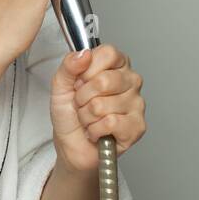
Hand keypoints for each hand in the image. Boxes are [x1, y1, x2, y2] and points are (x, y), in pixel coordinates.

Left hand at [49, 45, 146, 173]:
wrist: (71, 146)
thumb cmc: (70, 115)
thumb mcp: (60, 85)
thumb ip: (69, 65)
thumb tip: (84, 54)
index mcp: (116, 65)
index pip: (108, 53)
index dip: (88, 70)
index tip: (80, 82)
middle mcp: (131, 81)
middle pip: (105, 80)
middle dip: (83, 98)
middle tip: (83, 104)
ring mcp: (137, 104)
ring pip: (102, 105)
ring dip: (87, 117)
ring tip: (90, 119)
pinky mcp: (137, 126)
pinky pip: (110, 123)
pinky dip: (95, 131)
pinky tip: (98, 131)